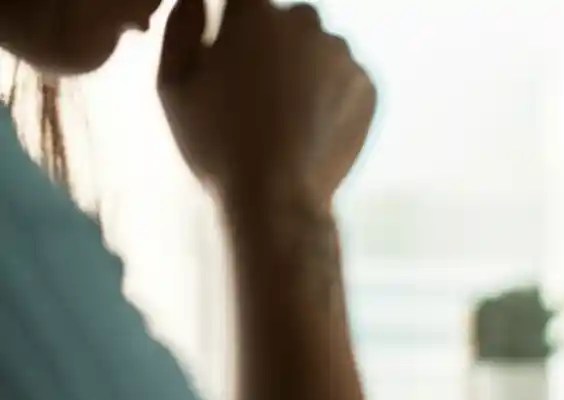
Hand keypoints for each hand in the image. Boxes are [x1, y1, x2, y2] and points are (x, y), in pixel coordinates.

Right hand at [158, 0, 375, 213]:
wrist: (277, 196)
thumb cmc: (215, 141)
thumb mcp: (175, 82)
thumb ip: (182, 26)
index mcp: (254, 11)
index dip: (237, 25)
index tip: (233, 57)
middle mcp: (305, 21)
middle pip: (288, 19)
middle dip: (273, 44)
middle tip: (256, 93)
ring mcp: (342, 54)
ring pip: (321, 49)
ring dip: (306, 68)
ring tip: (284, 115)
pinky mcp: (369, 86)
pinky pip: (346, 79)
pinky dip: (332, 96)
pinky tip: (310, 128)